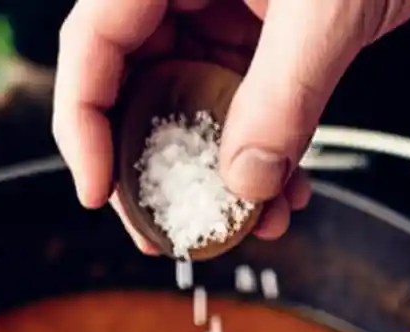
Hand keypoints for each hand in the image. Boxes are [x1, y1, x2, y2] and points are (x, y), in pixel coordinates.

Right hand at [52, 0, 409, 252]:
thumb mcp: (326, 10)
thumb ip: (283, 97)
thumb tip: (246, 183)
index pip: (93, 44)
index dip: (83, 122)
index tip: (96, 191)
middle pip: (132, 84)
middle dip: (150, 166)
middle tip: (163, 230)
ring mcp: (225, 9)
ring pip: (192, 104)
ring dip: (216, 172)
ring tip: (243, 227)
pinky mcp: (267, 32)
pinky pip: (245, 104)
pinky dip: (262, 151)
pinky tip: (287, 193)